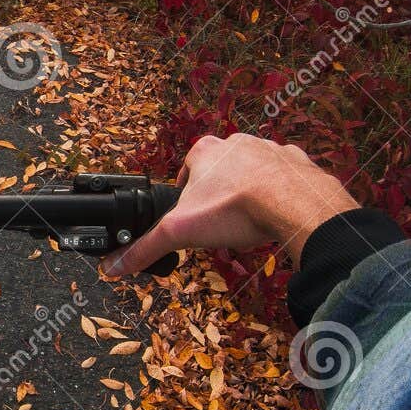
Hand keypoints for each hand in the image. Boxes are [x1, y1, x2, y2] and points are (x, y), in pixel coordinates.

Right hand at [101, 134, 358, 277]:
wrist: (295, 204)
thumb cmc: (234, 209)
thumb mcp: (180, 232)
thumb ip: (145, 247)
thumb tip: (113, 267)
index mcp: (204, 151)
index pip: (187, 171)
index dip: (186, 196)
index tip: (191, 216)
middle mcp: (236, 142)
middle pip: (221, 170)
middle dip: (219, 193)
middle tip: (219, 221)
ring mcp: (270, 149)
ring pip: (253, 170)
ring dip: (250, 190)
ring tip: (249, 219)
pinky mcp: (297, 161)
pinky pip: (286, 175)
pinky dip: (281, 191)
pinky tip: (279, 212)